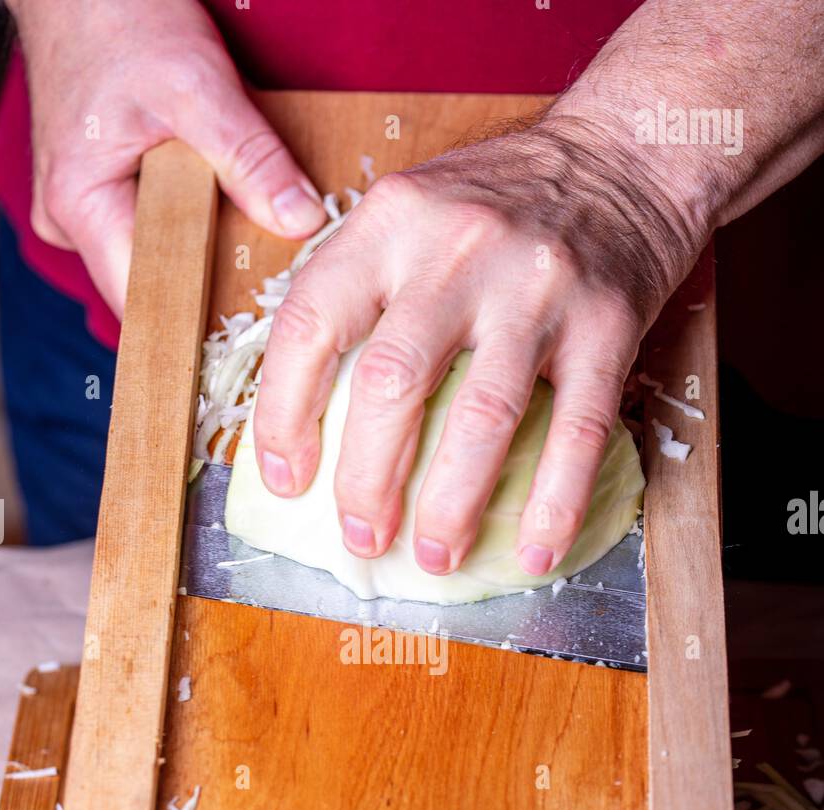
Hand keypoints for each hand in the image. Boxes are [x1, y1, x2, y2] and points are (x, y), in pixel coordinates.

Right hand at [10, 0, 325, 316]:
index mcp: (80, 207)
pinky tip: (225, 216)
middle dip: (210, 289)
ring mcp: (85, 206)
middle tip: (271, 301)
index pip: (144, 303)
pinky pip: (152, 225)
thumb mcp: (195, 84)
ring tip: (255, 259)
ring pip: (155, 255)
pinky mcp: (103, 189)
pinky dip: (189, 224)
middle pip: (153, 284)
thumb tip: (301, 220)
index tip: (252, 343)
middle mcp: (73, 220)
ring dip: (202, 254)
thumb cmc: (118, 15)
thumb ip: (249, 157)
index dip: (198, 329)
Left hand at [253, 119, 700, 576]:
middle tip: (362, 536)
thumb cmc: (499, 203)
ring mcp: (536, 289)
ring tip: (435, 557)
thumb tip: (303, 415)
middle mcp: (458, 251)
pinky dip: (554, 502)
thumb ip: (358, 288)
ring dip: (451, 504)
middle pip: (391, 383)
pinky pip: (579, 431)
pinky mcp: (605, 325)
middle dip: (367, 479)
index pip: (311, 325)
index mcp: (391, 223)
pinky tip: (536, 550)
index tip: (287, 480)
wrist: (623, 155)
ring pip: (480, 416)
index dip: (284, 414)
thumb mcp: (409, 211)